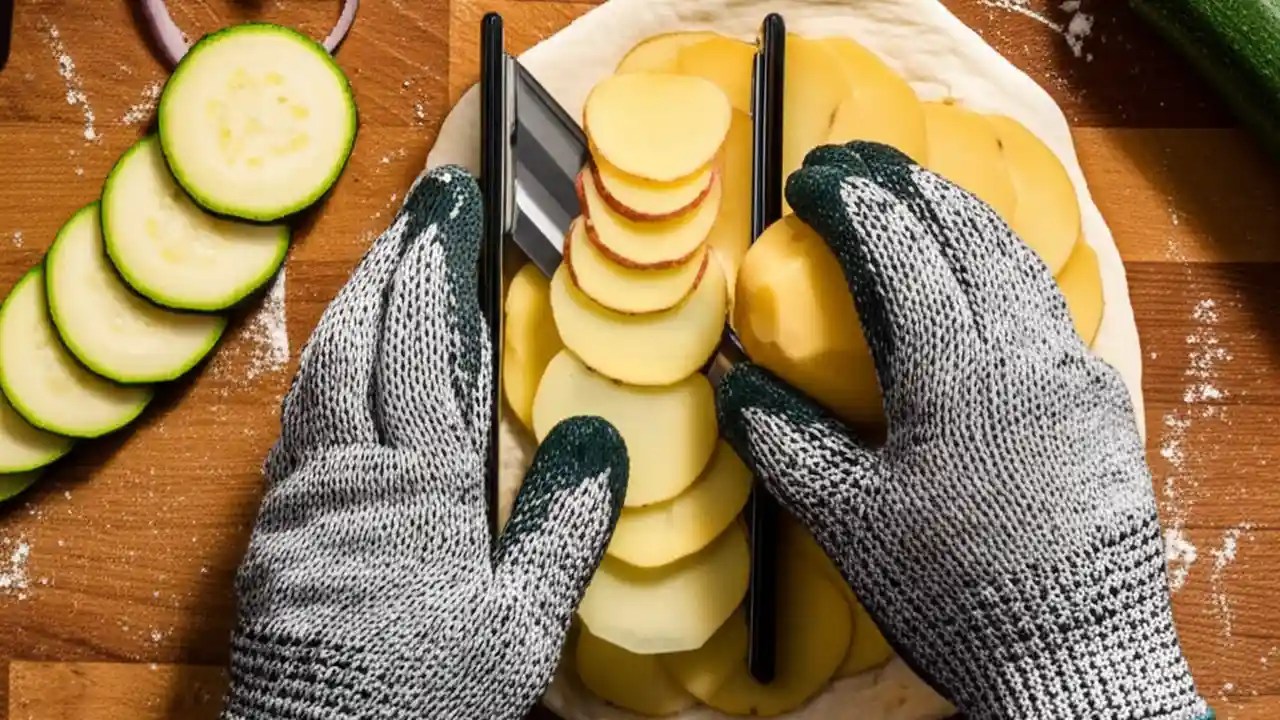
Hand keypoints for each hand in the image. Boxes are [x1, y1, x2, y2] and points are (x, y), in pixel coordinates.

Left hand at [222, 167, 627, 719]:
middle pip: (364, 340)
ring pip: (321, 372)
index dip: (439, 270)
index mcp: (420, 488)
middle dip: (393, 262)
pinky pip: (298, 419)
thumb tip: (600, 437)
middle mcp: (350, 474)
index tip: (453, 209)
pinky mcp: (274, 526)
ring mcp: (303, 496)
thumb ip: (562, 526)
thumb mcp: (522, 624)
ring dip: (355, 304)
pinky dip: (325, 365)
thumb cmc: (429, 693)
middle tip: (422, 208)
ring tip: (385, 260)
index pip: (427, 350)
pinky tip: (341, 359)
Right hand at [717, 142, 1209, 719]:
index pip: (898, 250)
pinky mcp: (1100, 402)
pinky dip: (1001, 264)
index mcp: (955, 374)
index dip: (849, 203)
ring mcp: (1073, 373)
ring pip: (1016, 259)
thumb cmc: (953, 592)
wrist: (1073, 661)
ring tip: (913, 196)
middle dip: (905, 186)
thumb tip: (733, 382)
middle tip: (854, 167)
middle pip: (965, 232)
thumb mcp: (849, 521)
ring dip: (959, 215)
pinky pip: (1047, 302)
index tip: (809, 180)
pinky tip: (979, 274)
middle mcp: (1025, 354)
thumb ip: (785, 440)